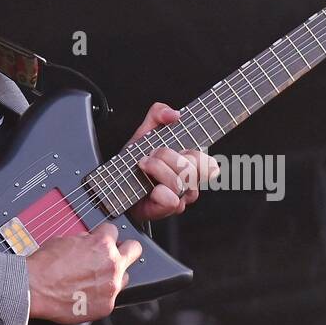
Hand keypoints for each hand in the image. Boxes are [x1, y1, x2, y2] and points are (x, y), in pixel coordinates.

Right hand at [25, 223, 140, 323]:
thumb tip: (89, 240)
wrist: (33, 289)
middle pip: (134, 249)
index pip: (114, 231)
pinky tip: (87, 294)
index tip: (102, 240)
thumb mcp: (64, 240)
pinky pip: (111, 297)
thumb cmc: (44, 266)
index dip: (106, 235)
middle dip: (125, 249)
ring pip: (125, 276)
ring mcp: (111, 286)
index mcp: (101, 244)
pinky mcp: (106, 305)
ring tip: (96, 279)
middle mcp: (111, 264)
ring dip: (114, 275)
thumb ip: (84, 240)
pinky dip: (101, 295)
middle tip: (115, 254)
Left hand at [126, 102, 219, 223]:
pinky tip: (149, 188)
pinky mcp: (166, 209)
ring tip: (144, 166)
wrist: (116, 184)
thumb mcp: (145, 132)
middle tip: (150, 155)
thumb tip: (174, 114)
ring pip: (182, 183)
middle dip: (167, 156)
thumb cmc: (135, 161)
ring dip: (159, 170)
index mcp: (189, 164)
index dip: (202, 158)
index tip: (183, 151)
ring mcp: (180, 198)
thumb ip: (158, 114)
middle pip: (194, 168)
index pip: (209, 164)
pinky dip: (158, 191)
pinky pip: (171, 200)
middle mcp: (189, 183)